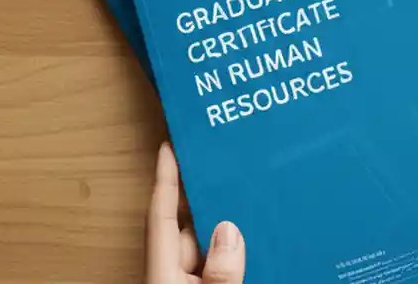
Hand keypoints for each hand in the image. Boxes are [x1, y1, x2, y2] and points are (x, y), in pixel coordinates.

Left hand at [147, 143, 245, 283]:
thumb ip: (220, 274)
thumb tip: (229, 230)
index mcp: (162, 274)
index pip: (162, 217)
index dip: (165, 179)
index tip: (169, 146)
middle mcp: (172, 275)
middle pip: (189, 228)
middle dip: (207, 197)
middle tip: (226, 163)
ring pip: (209, 248)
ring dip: (227, 225)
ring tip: (252, 195)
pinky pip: (218, 266)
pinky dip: (233, 252)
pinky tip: (256, 240)